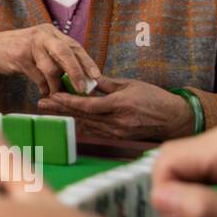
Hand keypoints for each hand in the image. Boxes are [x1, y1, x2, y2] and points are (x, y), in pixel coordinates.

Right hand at [0, 24, 100, 96]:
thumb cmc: (17, 50)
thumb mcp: (39, 49)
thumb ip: (55, 59)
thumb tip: (77, 80)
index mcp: (50, 32)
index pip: (74, 46)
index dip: (87, 62)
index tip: (97, 77)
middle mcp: (42, 35)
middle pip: (66, 52)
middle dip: (77, 72)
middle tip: (82, 89)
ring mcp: (30, 45)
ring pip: (51, 68)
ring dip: (56, 86)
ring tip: (57, 95)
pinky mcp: (19, 56)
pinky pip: (37, 76)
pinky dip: (42, 87)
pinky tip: (42, 93)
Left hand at [38, 77, 192, 141]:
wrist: (175, 119)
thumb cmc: (155, 98)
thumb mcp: (131, 85)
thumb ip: (107, 84)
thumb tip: (87, 78)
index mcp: (120, 105)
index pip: (88, 105)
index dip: (69, 101)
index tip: (53, 95)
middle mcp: (117, 122)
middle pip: (82, 116)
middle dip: (60, 109)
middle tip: (41, 103)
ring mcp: (118, 132)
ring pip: (86, 124)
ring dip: (67, 116)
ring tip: (49, 109)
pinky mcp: (119, 137)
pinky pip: (95, 129)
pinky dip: (81, 122)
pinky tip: (68, 117)